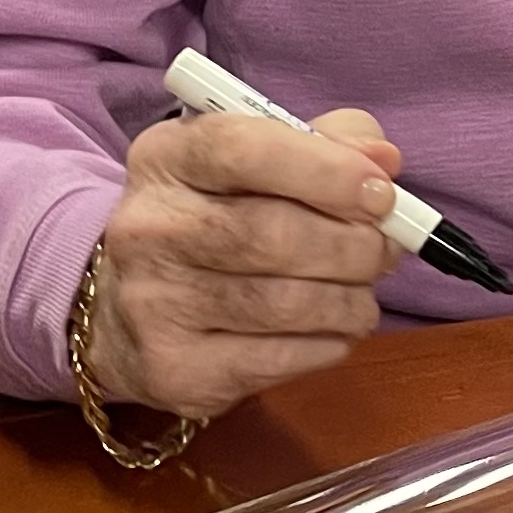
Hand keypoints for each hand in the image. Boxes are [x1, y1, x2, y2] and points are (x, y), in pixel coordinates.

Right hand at [83, 106, 405, 420]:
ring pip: (285, 304)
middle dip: (354, 246)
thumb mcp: (259, 159)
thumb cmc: (216, 218)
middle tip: (385, 250)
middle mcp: (147, 228)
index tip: (381, 193)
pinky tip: (333, 329)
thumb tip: (383, 159)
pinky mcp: (174, 370)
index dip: (326, 171)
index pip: (243, 150)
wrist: (127, 308)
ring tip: (362, 293)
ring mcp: (152, 304)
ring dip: (351, 300)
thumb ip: (329, 143)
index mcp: (166, 158)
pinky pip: (280, 360)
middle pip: (272, 236)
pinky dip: (329, 343)